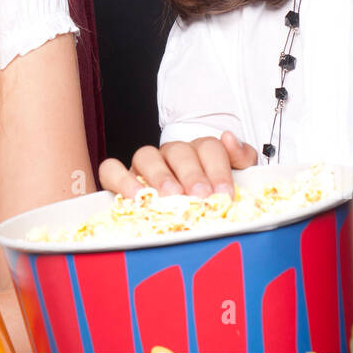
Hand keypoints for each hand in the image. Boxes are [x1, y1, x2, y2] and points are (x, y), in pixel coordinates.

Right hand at [98, 131, 257, 199]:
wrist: (183, 216)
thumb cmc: (207, 197)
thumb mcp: (233, 178)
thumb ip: (241, 159)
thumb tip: (229, 137)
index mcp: (200, 151)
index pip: (209, 147)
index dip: (218, 169)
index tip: (224, 194)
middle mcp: (172, 154)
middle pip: (179, 151)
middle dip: (191, 175)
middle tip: (200, 196)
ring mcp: (145, 165)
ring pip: (146, 155)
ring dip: (159, 176)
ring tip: (169, 197)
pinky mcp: (121, 179)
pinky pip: (111, 170)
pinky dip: (122, 180)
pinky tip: (136, 197)